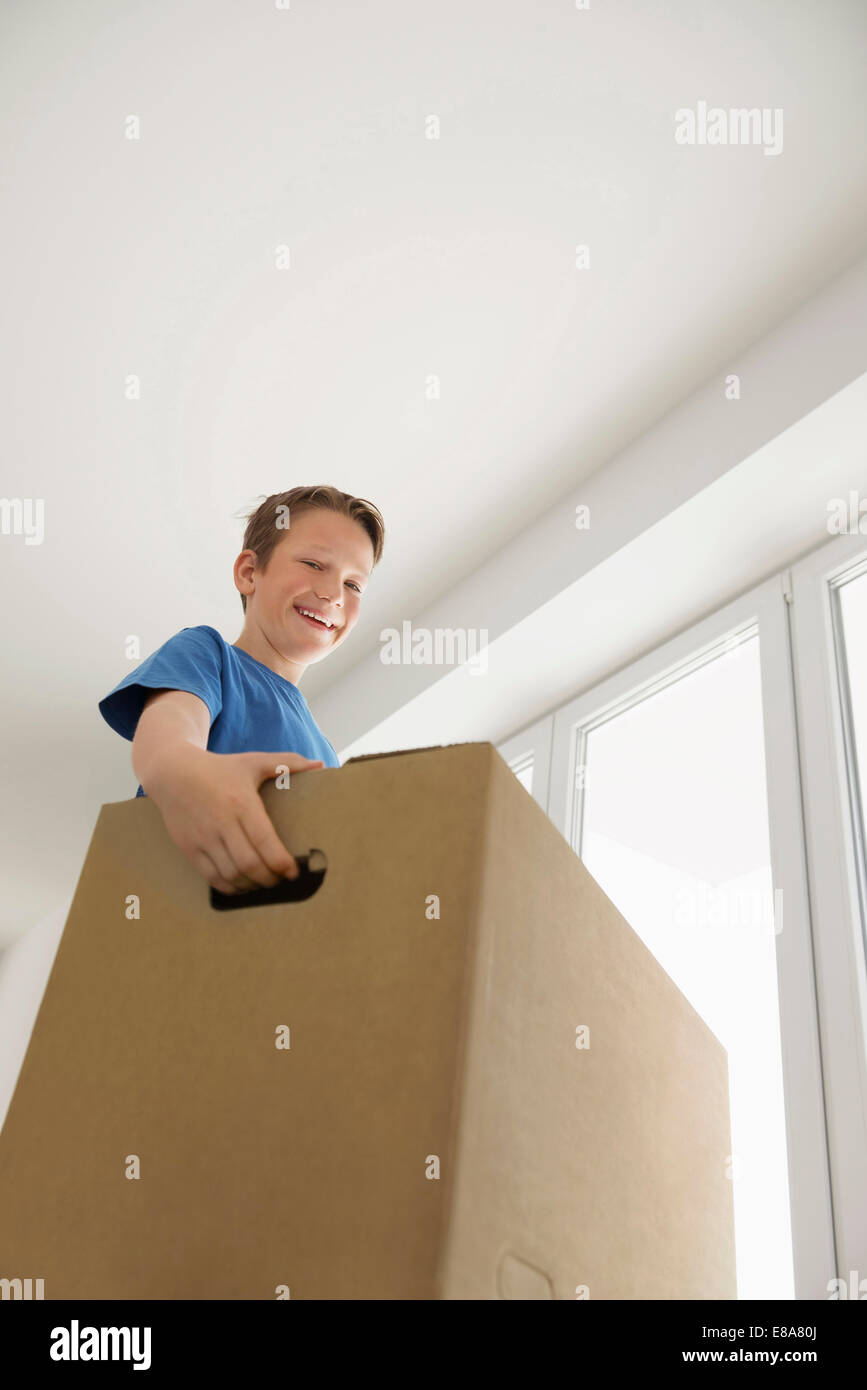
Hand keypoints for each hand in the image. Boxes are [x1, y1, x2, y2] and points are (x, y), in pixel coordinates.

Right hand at [146, 745, 324, 893]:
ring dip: (251, 885)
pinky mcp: (189, 848)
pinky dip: (230, 887)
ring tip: (265, 883)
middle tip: (282, 880)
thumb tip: (320, 765)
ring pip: (231, 874)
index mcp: (240, 803)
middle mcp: (221, 823)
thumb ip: (287, 763)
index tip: (294, 871)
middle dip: (270, 878)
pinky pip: (211, 877)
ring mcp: (203, 838)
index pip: (264, 841)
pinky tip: (242, 885)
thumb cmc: (219, 768)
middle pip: (249, 864)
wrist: (173, 773)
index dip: (281, 862)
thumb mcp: (253, 761)